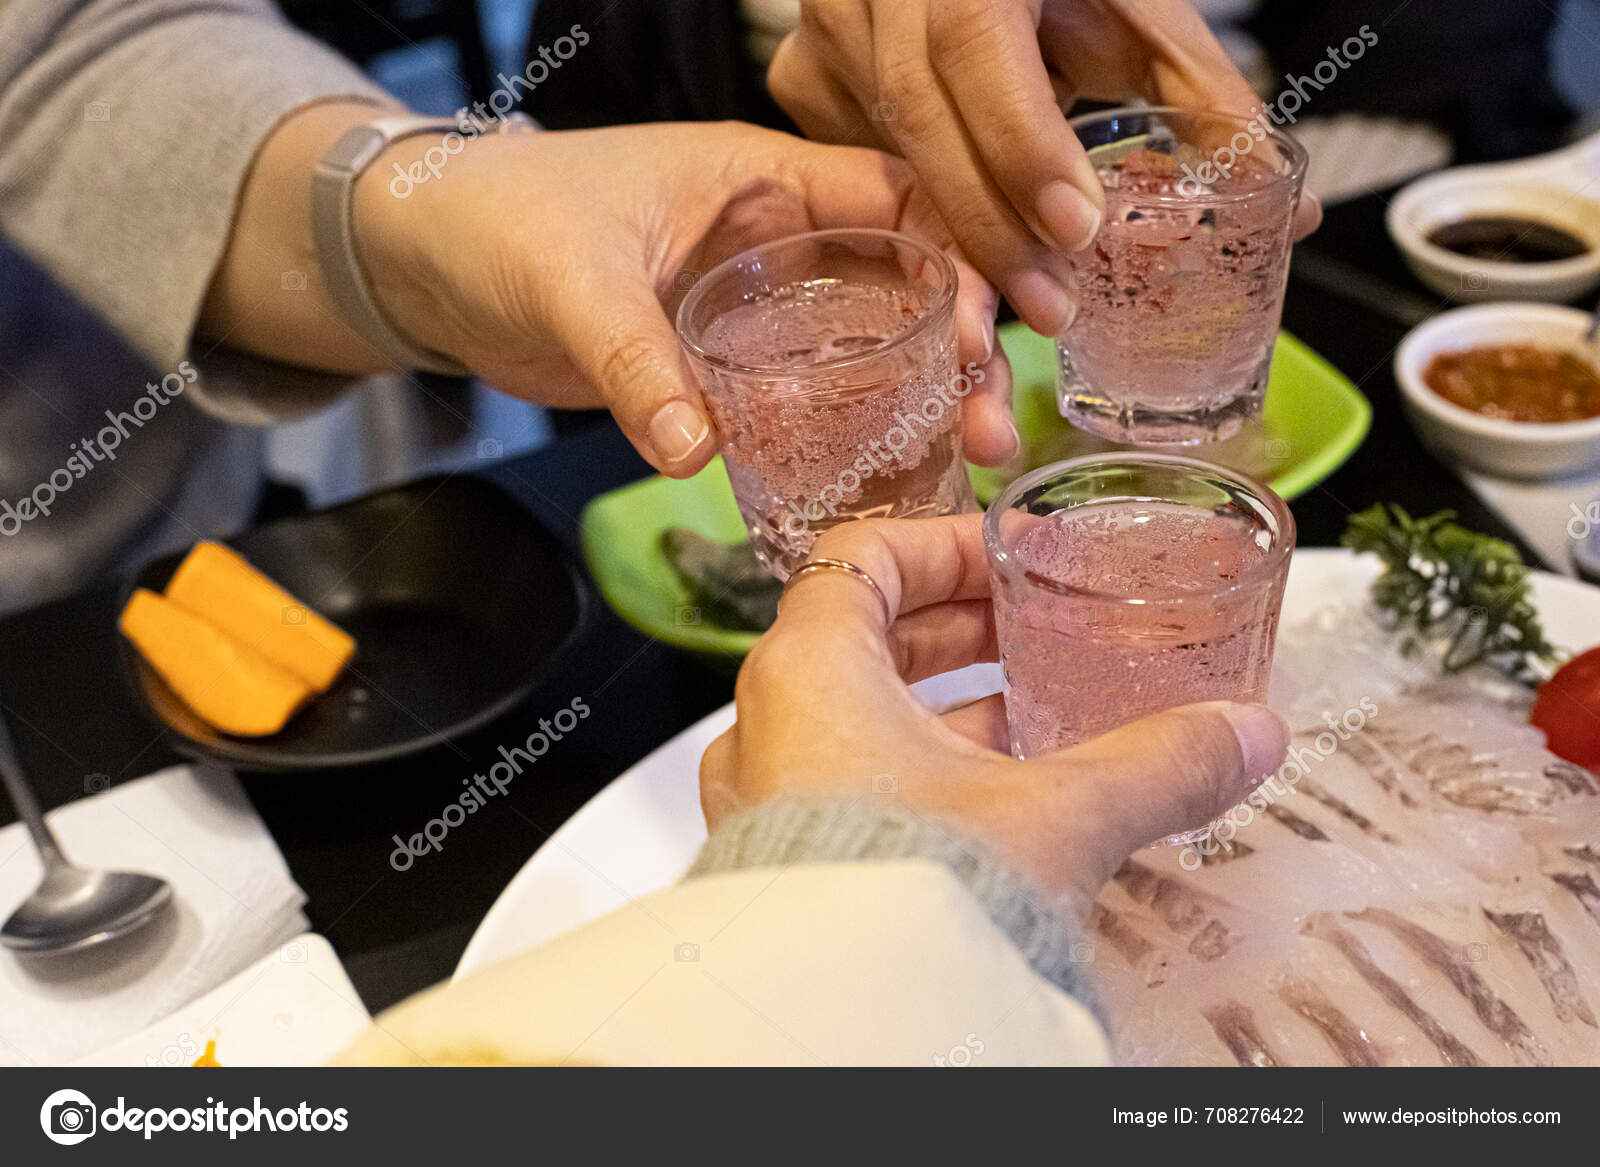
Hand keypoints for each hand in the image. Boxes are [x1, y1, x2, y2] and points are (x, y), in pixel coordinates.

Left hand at [354, 121, 1019, 472]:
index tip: (977, 330)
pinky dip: (855, 427)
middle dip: (963, 346)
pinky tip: (895, 475)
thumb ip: (635, 361)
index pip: (895, 199)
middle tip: (991, 424)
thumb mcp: (573, 280)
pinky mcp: (725, 363)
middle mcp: (776, 237)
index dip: (956, 256)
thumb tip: (696, 447)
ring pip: (870, 343)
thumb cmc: (494, 223)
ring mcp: (756, 305)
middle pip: (906, 281)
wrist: (423, 264)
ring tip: (971, 457)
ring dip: (926, 396)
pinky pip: (812, 392)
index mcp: (761, 177)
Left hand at [699, 514, 1288, 916]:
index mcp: (808, 672)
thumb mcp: (1057, 816)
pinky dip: (917, 774)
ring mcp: (765, 798)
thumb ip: (1156, 764)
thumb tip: (1244, 734)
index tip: (1006, 560)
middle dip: (957, 631)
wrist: (849, 1028)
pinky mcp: (783, 863)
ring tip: (1033, 719)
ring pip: (857, 717)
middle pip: (861, 635)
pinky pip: (847, 784)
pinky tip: (996, 806)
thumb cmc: (914, 896)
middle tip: (1034, 629)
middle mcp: (767, 728)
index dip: (939, 547)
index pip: (859, 558)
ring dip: (944, 711)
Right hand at [770, 0, 1322, 336]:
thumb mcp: (1138, 14)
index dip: (1020, 142)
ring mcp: (829, 30)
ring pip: (878, 152)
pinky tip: (952, 247)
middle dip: (986, 224)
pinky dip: (906, 215)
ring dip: (946, 236)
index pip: (974, 45)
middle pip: (917, 115)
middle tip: (1053, 308)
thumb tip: (1287, 218)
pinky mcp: (807, 77)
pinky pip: (854, 164)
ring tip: (1017, 304)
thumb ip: (1206, 103)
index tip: (1076, 227)